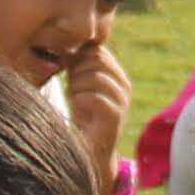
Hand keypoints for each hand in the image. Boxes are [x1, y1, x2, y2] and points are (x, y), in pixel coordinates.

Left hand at [60, 40, 132, 168]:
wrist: (90, 149)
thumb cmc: (83, 114)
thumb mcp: (80, 84)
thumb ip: (80, 64)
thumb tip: (72, 45)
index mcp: (117, 75)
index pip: (98, 50)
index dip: (78, 58)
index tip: (69, 74)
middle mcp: (124, 85)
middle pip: (97, 59)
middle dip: (77, 71)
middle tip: (72, 87)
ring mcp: (122, 100)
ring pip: (95, 76)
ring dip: (77, 86)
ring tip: (75, 99)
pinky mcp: (116, 116)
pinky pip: (94, 97)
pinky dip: (80, 100)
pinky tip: (78, 109)